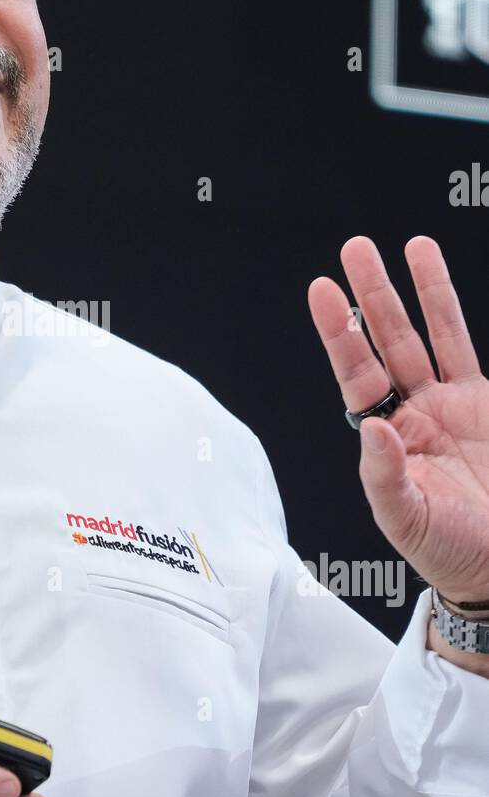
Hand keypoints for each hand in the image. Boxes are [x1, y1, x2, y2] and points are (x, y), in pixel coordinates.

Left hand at [308, 236, 488, 609]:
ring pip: (430, 336)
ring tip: (408, 245)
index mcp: (385, 438)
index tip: (323, 291)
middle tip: (354, 249)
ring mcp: (452, 406)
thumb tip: (372, 427)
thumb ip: (384, 474)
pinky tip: (442, 280)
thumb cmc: (448, 550)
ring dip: (418, 293)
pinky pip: (466, 349)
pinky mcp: (485, 405)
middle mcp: (414, 413)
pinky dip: (453, 314)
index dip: (340, 332)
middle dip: (371, 295)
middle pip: (387, 341)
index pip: (356, 373)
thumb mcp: (405, 519)